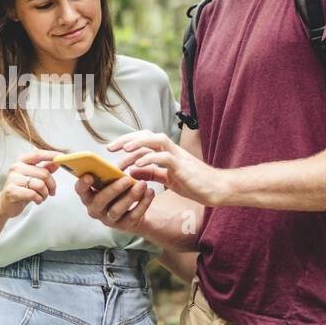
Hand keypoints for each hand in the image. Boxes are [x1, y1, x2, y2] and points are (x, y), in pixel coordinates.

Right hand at [0, 149, 60, 219]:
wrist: (5, 204)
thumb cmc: (21, 189)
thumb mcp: (33, 177)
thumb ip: (44, 169)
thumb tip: (57, 162)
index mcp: (21, 161)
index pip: (38, 154)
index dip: (51, 155)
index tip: (62, 157)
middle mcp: (16, 167)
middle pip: (44, 173)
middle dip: (51, 185)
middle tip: (52, 192)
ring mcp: (13, 179)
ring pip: (40, 185)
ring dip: (45, 194)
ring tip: (41, 197)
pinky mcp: (12, 191)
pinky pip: (33, 194)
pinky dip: (38, 199)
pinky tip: (36, 200)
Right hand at [74, 173, 154, 233]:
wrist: (134, 208)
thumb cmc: (119, 189)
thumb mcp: (112, 180)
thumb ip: (109, 173)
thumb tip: (113, 166)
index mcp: (88, 195)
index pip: (80, 190)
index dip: (82, 184)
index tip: (89, 176)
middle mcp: (95, 210)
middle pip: (100, 201)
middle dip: (113, 189)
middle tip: (127, 178)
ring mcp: (109, 220)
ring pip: (116, 210)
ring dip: (130, 196)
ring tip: (142, 184)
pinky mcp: (124, 226)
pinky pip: (133, 215)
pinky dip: (143, 203)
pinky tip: (149, 192)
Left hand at [110, 130, 225, 206]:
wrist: (216, 189)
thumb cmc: (194, 184)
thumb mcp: (168, 179)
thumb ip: (151, 173)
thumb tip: (132, 171)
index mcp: (166, 152)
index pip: (144, 139)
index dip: (127, 141)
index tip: (112, 148)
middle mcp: (171, 149)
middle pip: (147, 135)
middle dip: (127, 139)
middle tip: (110, 148)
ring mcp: (177, 155)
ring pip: (155, 140)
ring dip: (137, 144)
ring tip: (123, 152)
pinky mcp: (182, 165)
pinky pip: (164, 157)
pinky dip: (149, 159)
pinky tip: (137, 166)